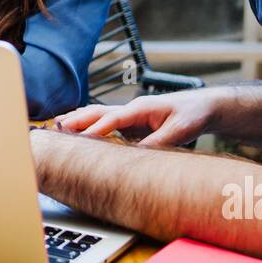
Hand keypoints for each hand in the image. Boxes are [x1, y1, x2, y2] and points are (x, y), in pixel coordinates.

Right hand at [52, 90, 221, 147]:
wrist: (204, 106)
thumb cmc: (193, 114)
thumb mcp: (179, 131)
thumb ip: (157, 143)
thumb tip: (138, 156)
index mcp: (141, 108)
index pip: (113, 118)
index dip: (95, 129)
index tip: (80, 139)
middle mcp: (132, 110)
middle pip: (99, 112)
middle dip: (78, 120)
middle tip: (58, 129)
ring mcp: (131, 116)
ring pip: (100, 115)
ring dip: (80, 120)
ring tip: (60, 126)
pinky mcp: (133, 124)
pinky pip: (107, 123)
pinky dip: (91, 125)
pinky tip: (81, 132)